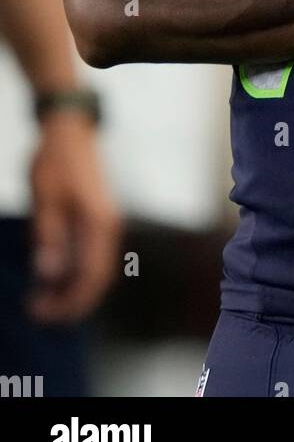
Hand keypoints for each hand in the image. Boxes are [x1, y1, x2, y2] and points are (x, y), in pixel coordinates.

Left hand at [28, 111, 121, 322]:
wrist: (68, 130)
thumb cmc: (55, 161)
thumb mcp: (45, 198)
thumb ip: (49, 237)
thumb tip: (49, 275)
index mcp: (99, 225)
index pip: (91, 279)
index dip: (66, 302)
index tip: (38, 312)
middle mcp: (108, 228)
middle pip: (97, 279)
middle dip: (69, 301)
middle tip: (36, 311)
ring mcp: (105, 223)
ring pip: (95, 269)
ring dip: (70, 288)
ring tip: (39, 297)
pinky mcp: (96, 219)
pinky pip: (90, 256)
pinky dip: (73, 272)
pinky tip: (51, 274)